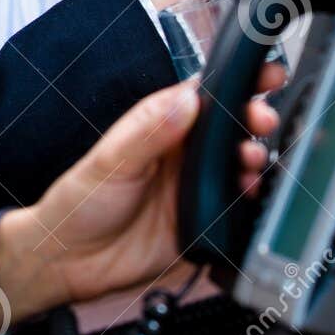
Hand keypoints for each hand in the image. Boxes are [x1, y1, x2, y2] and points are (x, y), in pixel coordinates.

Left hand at [0, 64, 284, 321]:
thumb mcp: (111, 160)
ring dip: (255, 158)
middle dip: (254, 119)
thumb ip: (148, 130)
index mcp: (159, 128)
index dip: (237, 80)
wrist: (70, 262)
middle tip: (262, 119)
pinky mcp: (204, 223)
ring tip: (252, 159)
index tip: (265, 72)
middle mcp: (182, 155)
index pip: (205, 94)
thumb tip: (185, 99)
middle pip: (231, 129)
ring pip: (239, 165)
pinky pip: (238, 208)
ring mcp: (195, 188)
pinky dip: (253, 200)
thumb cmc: (80, 201)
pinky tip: (253, 195)